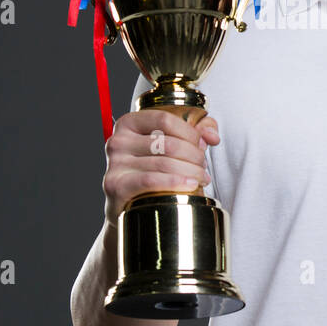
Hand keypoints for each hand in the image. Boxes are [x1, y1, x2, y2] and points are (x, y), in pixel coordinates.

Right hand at [102, 110, 220, 224]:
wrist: (128, 205)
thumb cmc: (150, 170)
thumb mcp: (170, 143)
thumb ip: (195, 130)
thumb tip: (211, 136)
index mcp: (128, 124)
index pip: (165, 120)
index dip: (189, 132)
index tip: (202, 146)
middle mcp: (118, 141)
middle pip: (167, 143)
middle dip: (194, 156)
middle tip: (203, 167)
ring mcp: (115, 164)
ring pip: (164, 163)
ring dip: (190, 171)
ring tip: (201, 178)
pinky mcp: (116, 186)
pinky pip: (151, 180)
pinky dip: (175, 182)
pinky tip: (190, 185)